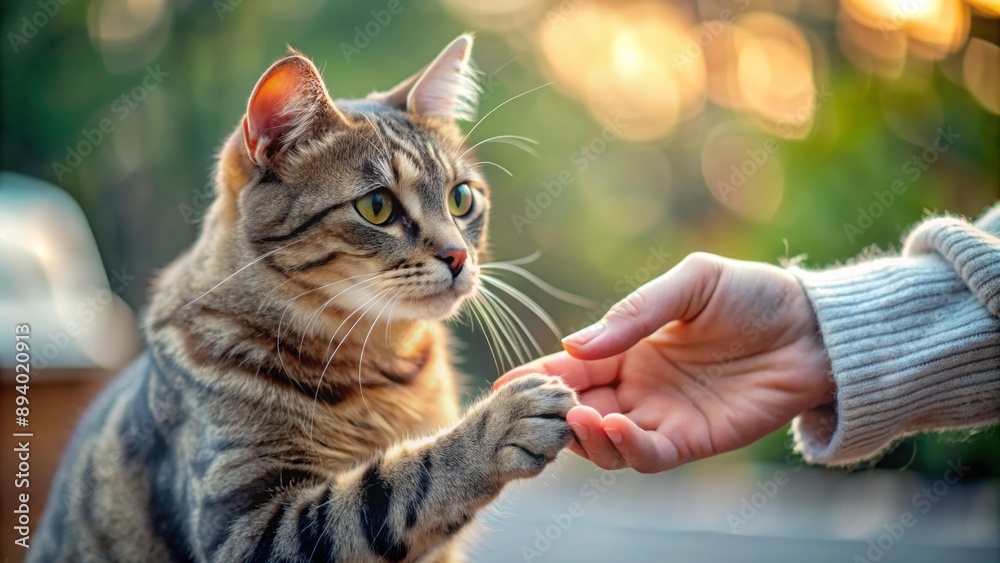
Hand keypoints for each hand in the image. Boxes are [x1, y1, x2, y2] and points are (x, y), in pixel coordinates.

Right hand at [495, 253, 833, 472]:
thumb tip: (575, 343)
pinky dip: (623, 447)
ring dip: (583, 434)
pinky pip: (647, 454)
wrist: (815, 329)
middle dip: (552, 412)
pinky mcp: (692, 440)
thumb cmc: (754, 295)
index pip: (572, 367)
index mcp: (630, 348)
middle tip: (530, 409)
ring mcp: (662, 416)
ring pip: (605, 440)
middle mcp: (638, 386)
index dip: (537, 376)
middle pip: (579, 408)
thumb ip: (637, 312)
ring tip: (575, 416)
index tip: (503, 385)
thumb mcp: (691, 284)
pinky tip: (613, 427)